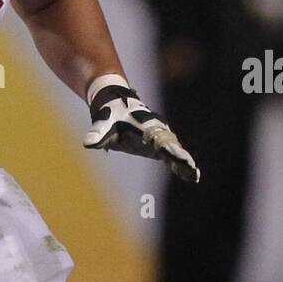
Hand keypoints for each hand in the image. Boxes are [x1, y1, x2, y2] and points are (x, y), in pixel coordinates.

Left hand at [83, 73, 199, 182]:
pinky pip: (171, 157)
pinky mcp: (158, 146)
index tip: (178, 156)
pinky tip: (191, 177)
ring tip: (194, 177)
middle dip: (181, 158)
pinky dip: (180, 166)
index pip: (159, 139)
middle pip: (171, 147)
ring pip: (175, 152)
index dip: (168, 148)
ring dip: (184, 164)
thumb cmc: (110, 115)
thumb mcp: (103, 123)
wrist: (116, 105)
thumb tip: (88, 143)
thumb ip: (98, 133)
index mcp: (146, 126)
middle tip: (192, 170)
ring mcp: (160, 138)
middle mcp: (157, 131)